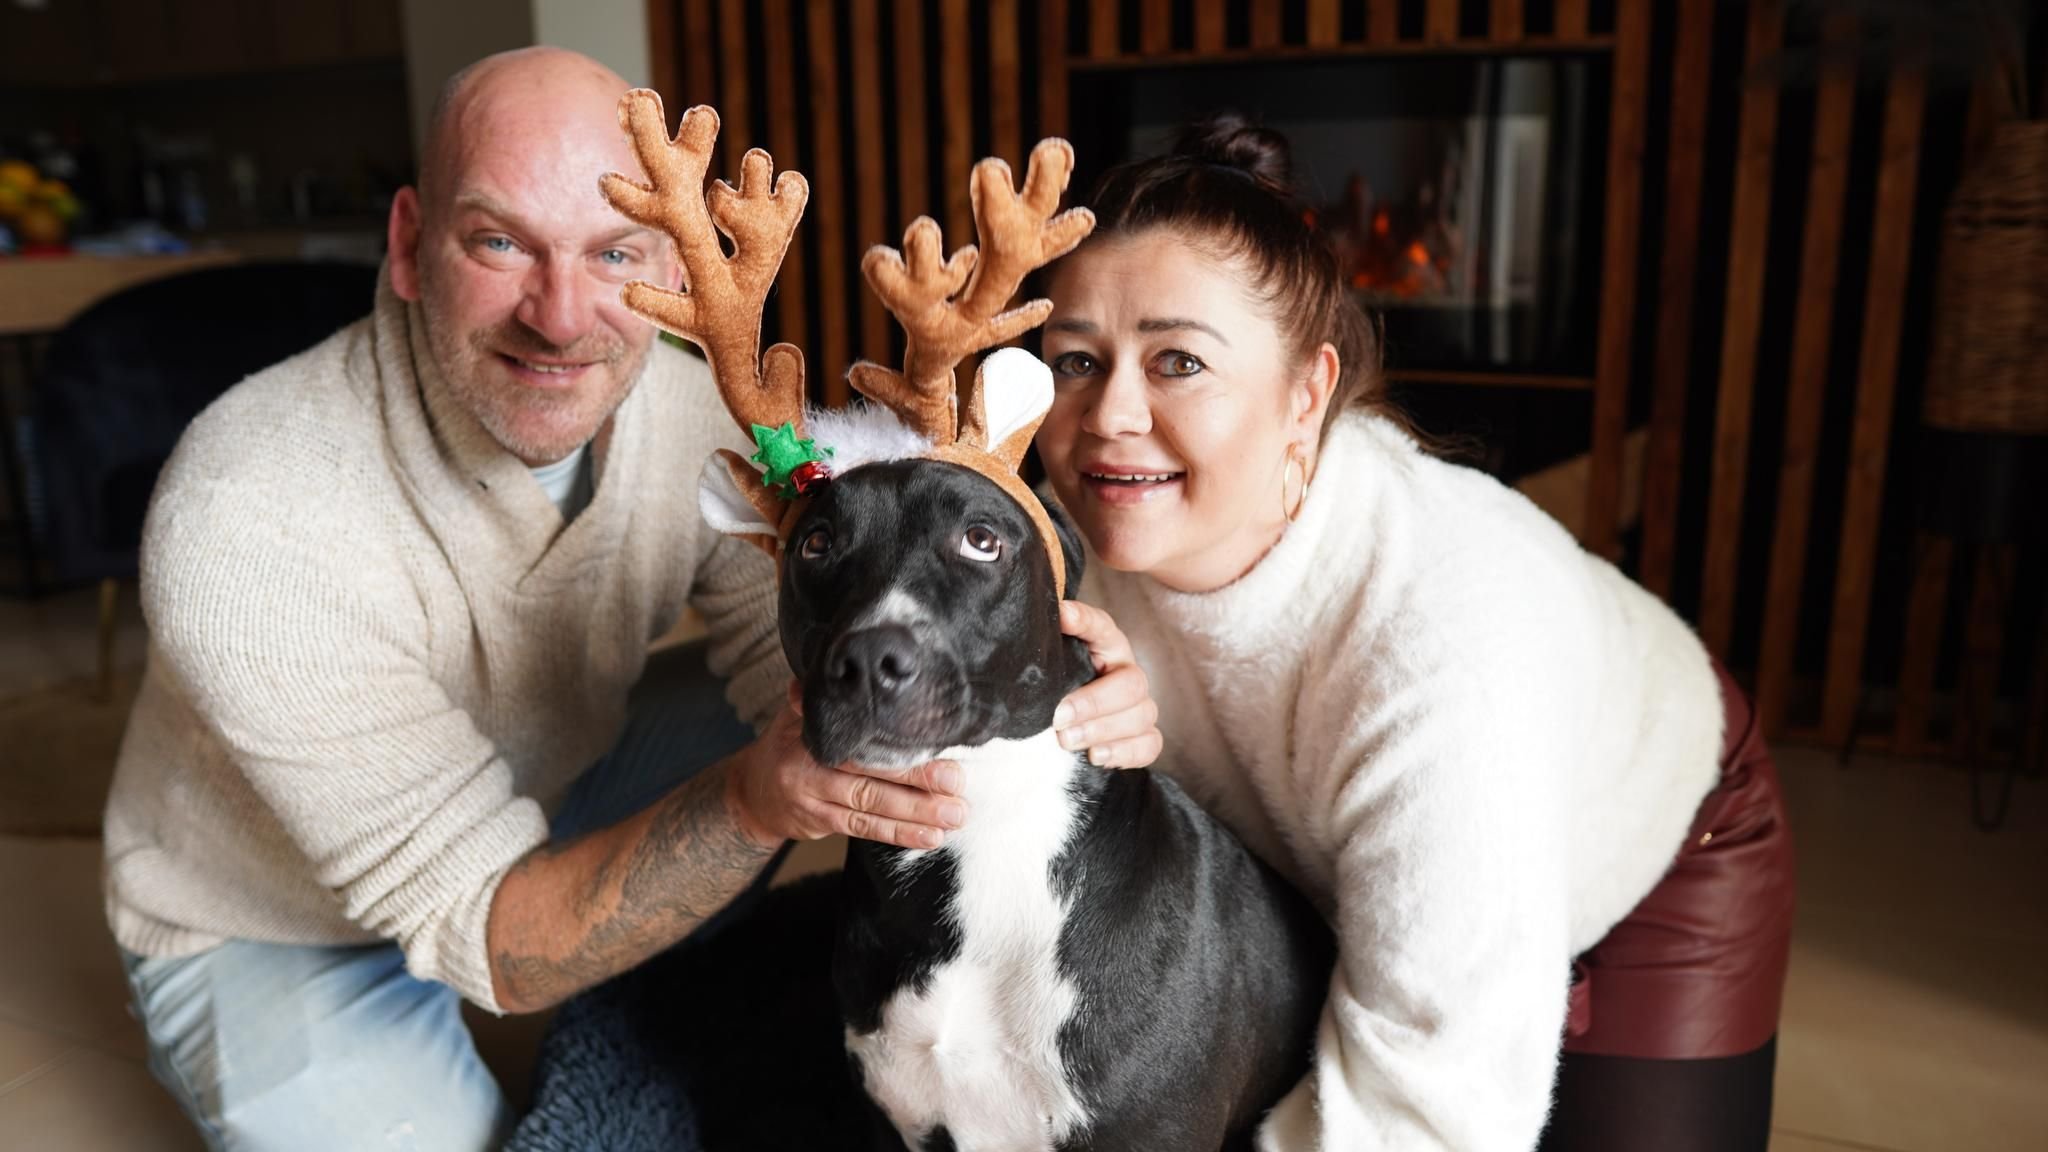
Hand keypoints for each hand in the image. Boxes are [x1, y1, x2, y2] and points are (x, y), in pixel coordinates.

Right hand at [724, 689, 967, 850]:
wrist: (749, 793)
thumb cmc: (785, 745)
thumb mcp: (795, 714)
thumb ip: (821, 696)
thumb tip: (839, 659)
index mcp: (811, 733)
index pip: (861, 739)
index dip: (900, 743)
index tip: (940, 742)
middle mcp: (811, 766)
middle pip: (871, 774)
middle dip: (919, 781)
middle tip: (958, 785)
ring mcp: (814, 798)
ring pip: (871, 806)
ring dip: (916, 814)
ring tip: (954, 816)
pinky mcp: (821, 823)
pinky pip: (864, 829)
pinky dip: (899, 834)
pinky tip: (930, 837)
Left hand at [1053, 600, 1161, 768]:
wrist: (1065, 725)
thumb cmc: (1056, 689)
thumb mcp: (1049, 668)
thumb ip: (1042, 653)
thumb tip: (1036, 628)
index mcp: (1106, 646)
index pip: (1101, 626)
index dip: (1085, 621)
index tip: (1062, 617)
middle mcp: (1127, 673)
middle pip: (1131, 684)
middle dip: (1093, 703)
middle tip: (1059, 717)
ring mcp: (1140, 707)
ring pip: (1141, 716)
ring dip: (1103, 731)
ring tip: (1067, 741)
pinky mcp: (1144, 737)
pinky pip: (1149, 746)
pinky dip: (1124, 753)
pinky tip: (1096, 757)